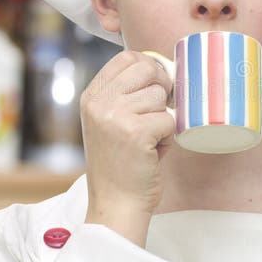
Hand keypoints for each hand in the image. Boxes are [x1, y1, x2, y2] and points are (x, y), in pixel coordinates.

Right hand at [81, 50, 174, 244]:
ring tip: (150, 139)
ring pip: (160, 96)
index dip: (149, 66)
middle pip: (146, 68)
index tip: (156, 84)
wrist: (116, 203)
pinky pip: (169, 120)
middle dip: (162, 87)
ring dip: (163, 118)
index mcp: (92, 96)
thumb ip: (125, 93)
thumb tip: (161, 65)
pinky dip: (168, 137)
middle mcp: (99, 102)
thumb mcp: (109, 120)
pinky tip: (153, 151)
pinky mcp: (135, 133)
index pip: (126, 57)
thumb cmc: (121, 163)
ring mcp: (115, 116)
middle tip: (160, 110)